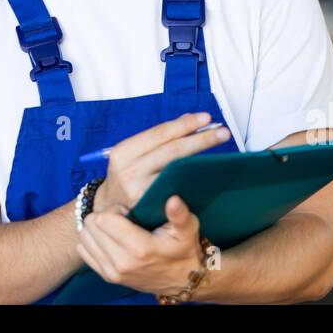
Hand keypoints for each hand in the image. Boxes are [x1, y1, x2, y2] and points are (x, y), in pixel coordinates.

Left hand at [77, 195, 207, 296]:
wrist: (181, 280)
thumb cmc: (183, 250)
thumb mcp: (188, 230)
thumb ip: (180, 214)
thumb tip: (173, 200)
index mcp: (139, 248)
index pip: (104, 219)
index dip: (115, 209)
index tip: (128, 212)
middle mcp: (122, 262)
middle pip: (91, 225)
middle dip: (104, 216)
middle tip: (122, 219)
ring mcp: (112, 272)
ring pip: (84, 237)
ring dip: (97, 228)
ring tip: (115, 229)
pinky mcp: (107, 277)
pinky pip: (83, 251)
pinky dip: (91, 241)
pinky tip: (109, 239)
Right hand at [92, 112, 228, 214]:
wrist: (110, 214)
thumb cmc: (126, 179)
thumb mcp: (131, 155)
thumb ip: (157, 139)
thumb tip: (189, 120)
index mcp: (122, 153)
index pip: (160, 133)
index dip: (185, 124)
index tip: (206, 118)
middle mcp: (129, 172)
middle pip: (172, 150)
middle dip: (200, 139)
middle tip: (222, 132)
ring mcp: (140, 193)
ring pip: (177, 169)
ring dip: (201, 156)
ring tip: (219, 146)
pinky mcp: (152, 209)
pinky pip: (178, 189)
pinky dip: (194, 177)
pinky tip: (208, 170)